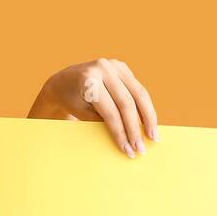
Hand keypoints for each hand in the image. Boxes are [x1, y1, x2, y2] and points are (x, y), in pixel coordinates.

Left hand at [27, 57, 159, 157]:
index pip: (110, 112)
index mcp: (89, 80)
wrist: (63, 82)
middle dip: (136, 128)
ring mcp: (114, 65)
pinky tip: (149, 122)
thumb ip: (103, 122)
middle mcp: (103, 68)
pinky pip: (138, 89)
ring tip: (153, 136)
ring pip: (139, 93)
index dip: (121, 133)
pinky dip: (145, 106)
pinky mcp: (122, 66)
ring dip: (149, 117)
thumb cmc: (71, 102)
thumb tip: (128, 139)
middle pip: (127, 103)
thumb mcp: (81, 114)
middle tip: (142, 149)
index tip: (127, 150)